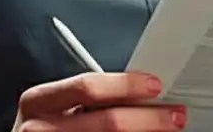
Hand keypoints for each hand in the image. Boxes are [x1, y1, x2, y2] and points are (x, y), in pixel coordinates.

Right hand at [13, 72, 186, 130]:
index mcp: (38, 101)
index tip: (154, 86)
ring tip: (167, 130)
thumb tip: (137, 93)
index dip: (125, 85)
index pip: (86, 87)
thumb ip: (85, 99)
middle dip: (148, 118)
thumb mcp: (55, 108)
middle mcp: (40, 128)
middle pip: (106, 121)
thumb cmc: (46, 129)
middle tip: (175, 115)